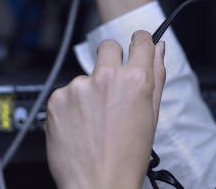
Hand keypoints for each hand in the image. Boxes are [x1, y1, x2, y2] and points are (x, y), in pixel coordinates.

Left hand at [45, 31, 165, 188]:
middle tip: (111, 89)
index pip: (140, 40)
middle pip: (108, 46)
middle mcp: (105, 77)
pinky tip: (79, 125)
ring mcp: (78, 87)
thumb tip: (158, 48)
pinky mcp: (57, 99)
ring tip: (94, 121)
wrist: (97, 186)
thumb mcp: (152, 115)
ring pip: (85, 75)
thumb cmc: (127, 158)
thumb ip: (157, 75)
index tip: (136, 46)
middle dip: (111, 60)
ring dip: (89, 91)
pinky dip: (71, 106)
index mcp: (135, 80)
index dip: (140, 43)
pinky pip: (66, 92)